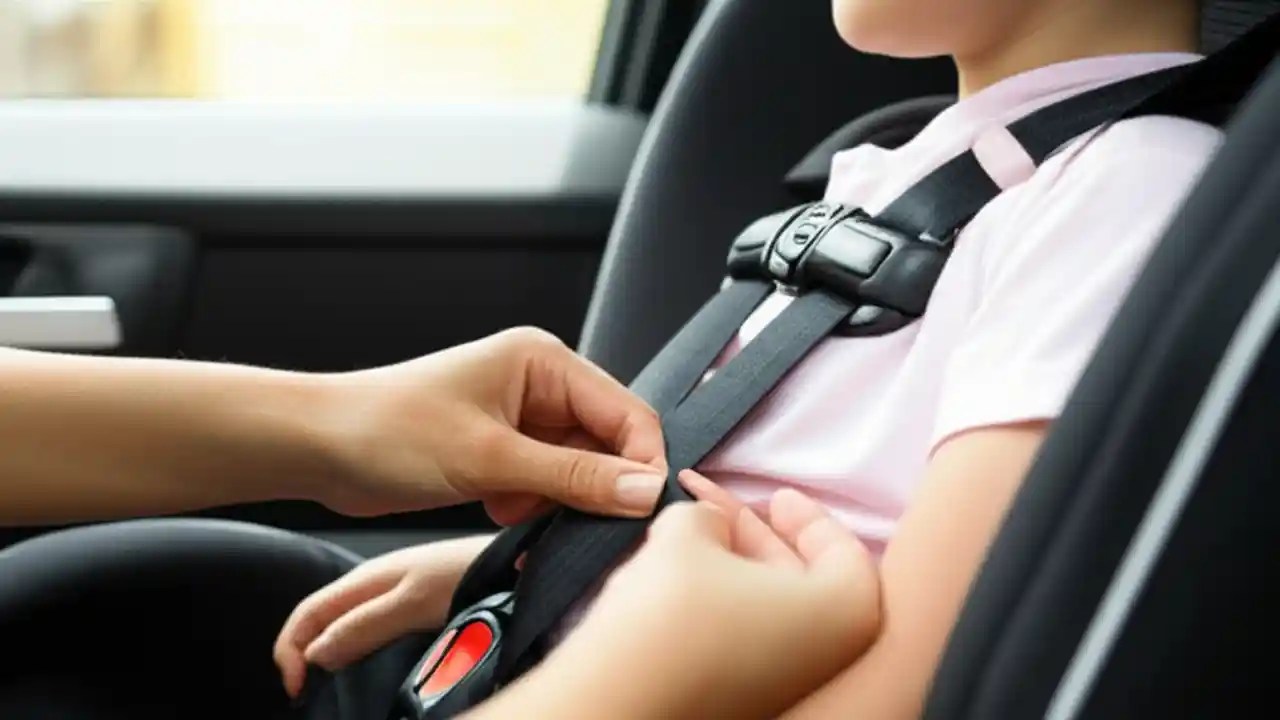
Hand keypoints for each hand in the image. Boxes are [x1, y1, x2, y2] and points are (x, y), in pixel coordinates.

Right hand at [273, 535, 491, 698]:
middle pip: (324, 625)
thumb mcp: (414, 601)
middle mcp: (378, 585)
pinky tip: (378, 671)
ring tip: (337, 690)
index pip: (307, 615)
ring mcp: (400, 595)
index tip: (297, 691)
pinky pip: (380, 634)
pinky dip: (367, 655)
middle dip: (308, 659)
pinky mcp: (423, 607)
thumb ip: (364, 624)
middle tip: (311, 697)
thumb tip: (316, 654)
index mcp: (366, 578)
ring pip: (350, 631)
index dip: (289, 652)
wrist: (523, 559)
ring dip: (338, 660)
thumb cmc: (475, 569)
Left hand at [313, 327, 666, 521]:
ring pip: (578, 468)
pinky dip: (531, 503)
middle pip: (607, 442)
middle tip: (569, 518)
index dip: (641, 463)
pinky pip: (547, 482)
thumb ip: (574, 475)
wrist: (320, 446)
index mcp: (544, 361)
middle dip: (593, 485)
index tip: (640, 513)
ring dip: (556, 498)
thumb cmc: (389, 431)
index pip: (627, 413)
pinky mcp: (504, 448)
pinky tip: (495, 506)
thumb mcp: (490, 458)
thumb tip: (645, 489)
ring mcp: (522, 416)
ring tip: (512, 505)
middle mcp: (540, 383)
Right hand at [510, 472, 881, 719]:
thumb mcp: (689, 533)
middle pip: (805, 580)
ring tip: (684, 536)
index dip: (804, 515)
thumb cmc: (672, 613)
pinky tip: (680, 580)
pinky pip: (752, 643)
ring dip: (734, 568)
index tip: (775, 495)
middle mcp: (833, 658)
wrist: (619, 703)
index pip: (841, 548)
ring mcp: (792, 686)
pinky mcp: (752, 703)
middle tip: (718, 507)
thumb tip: (709, 522)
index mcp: (847, 611)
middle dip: (755, 537)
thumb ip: (709, 515)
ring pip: (774, 612)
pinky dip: (726, 606)